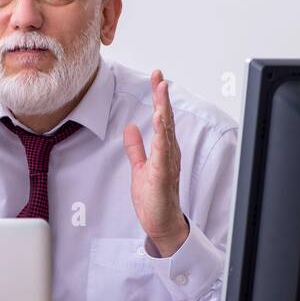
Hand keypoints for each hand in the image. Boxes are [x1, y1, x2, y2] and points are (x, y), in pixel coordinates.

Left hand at [122, 69, 188, 256]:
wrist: (162, 225)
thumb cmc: (154, 199)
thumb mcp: (140, 167)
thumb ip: (136, 148)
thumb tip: (130, 128)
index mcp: (163, 150)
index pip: (162, 119)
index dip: (159, 98)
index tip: (157, 78)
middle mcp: (169, 153)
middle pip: (167, 119)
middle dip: (163, 97)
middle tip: (160, 75)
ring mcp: (167, 164)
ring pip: (167, 132)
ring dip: (164, 110)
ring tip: (161, 90)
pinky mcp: (162, 175)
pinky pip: (163, 152)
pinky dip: (162, 135)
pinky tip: (160, 121)